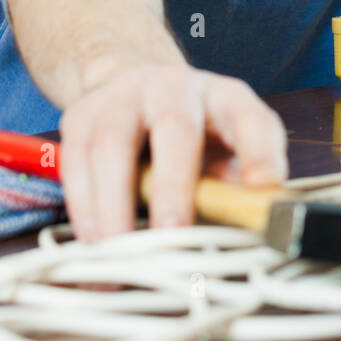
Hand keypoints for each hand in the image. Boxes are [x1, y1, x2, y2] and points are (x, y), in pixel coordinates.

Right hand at [57, 63, 288, 241]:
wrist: (132, 85)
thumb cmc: (193, 132)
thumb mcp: (227, 150)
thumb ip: (237, 186)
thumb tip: (247, 226)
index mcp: (224, 99)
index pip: (251, 119)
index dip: (260, 152)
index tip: (264, 187)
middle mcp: (175, 88)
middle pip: (175, 128)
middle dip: (173, 186)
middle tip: (171, 234)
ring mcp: (123, 97)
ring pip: (112, 146)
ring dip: (113, 206)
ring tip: (117, 254)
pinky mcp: (81, 116)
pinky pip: (76, 161)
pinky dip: (83, 206)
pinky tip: (92, 241)